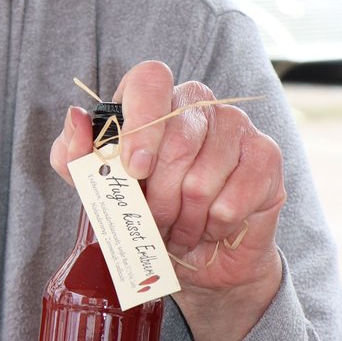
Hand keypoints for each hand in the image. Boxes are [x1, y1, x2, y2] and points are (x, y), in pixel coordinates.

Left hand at [50, 60, 285, 340]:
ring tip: (181, 227)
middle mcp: (196, 103)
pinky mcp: (266, 156)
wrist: (200, 260)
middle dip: (158, 197)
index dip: (141, 125)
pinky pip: (232, 199)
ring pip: (203, 177)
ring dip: (185, 218)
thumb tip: (76, 116)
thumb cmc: (148, 215)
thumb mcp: (98, 190)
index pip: (150, 80)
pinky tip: (212, 227)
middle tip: (154, 220)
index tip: (134, 169)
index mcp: (153, 101)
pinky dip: (214, 225)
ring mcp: (236, 125)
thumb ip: (75, 156)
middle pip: (177, 139)